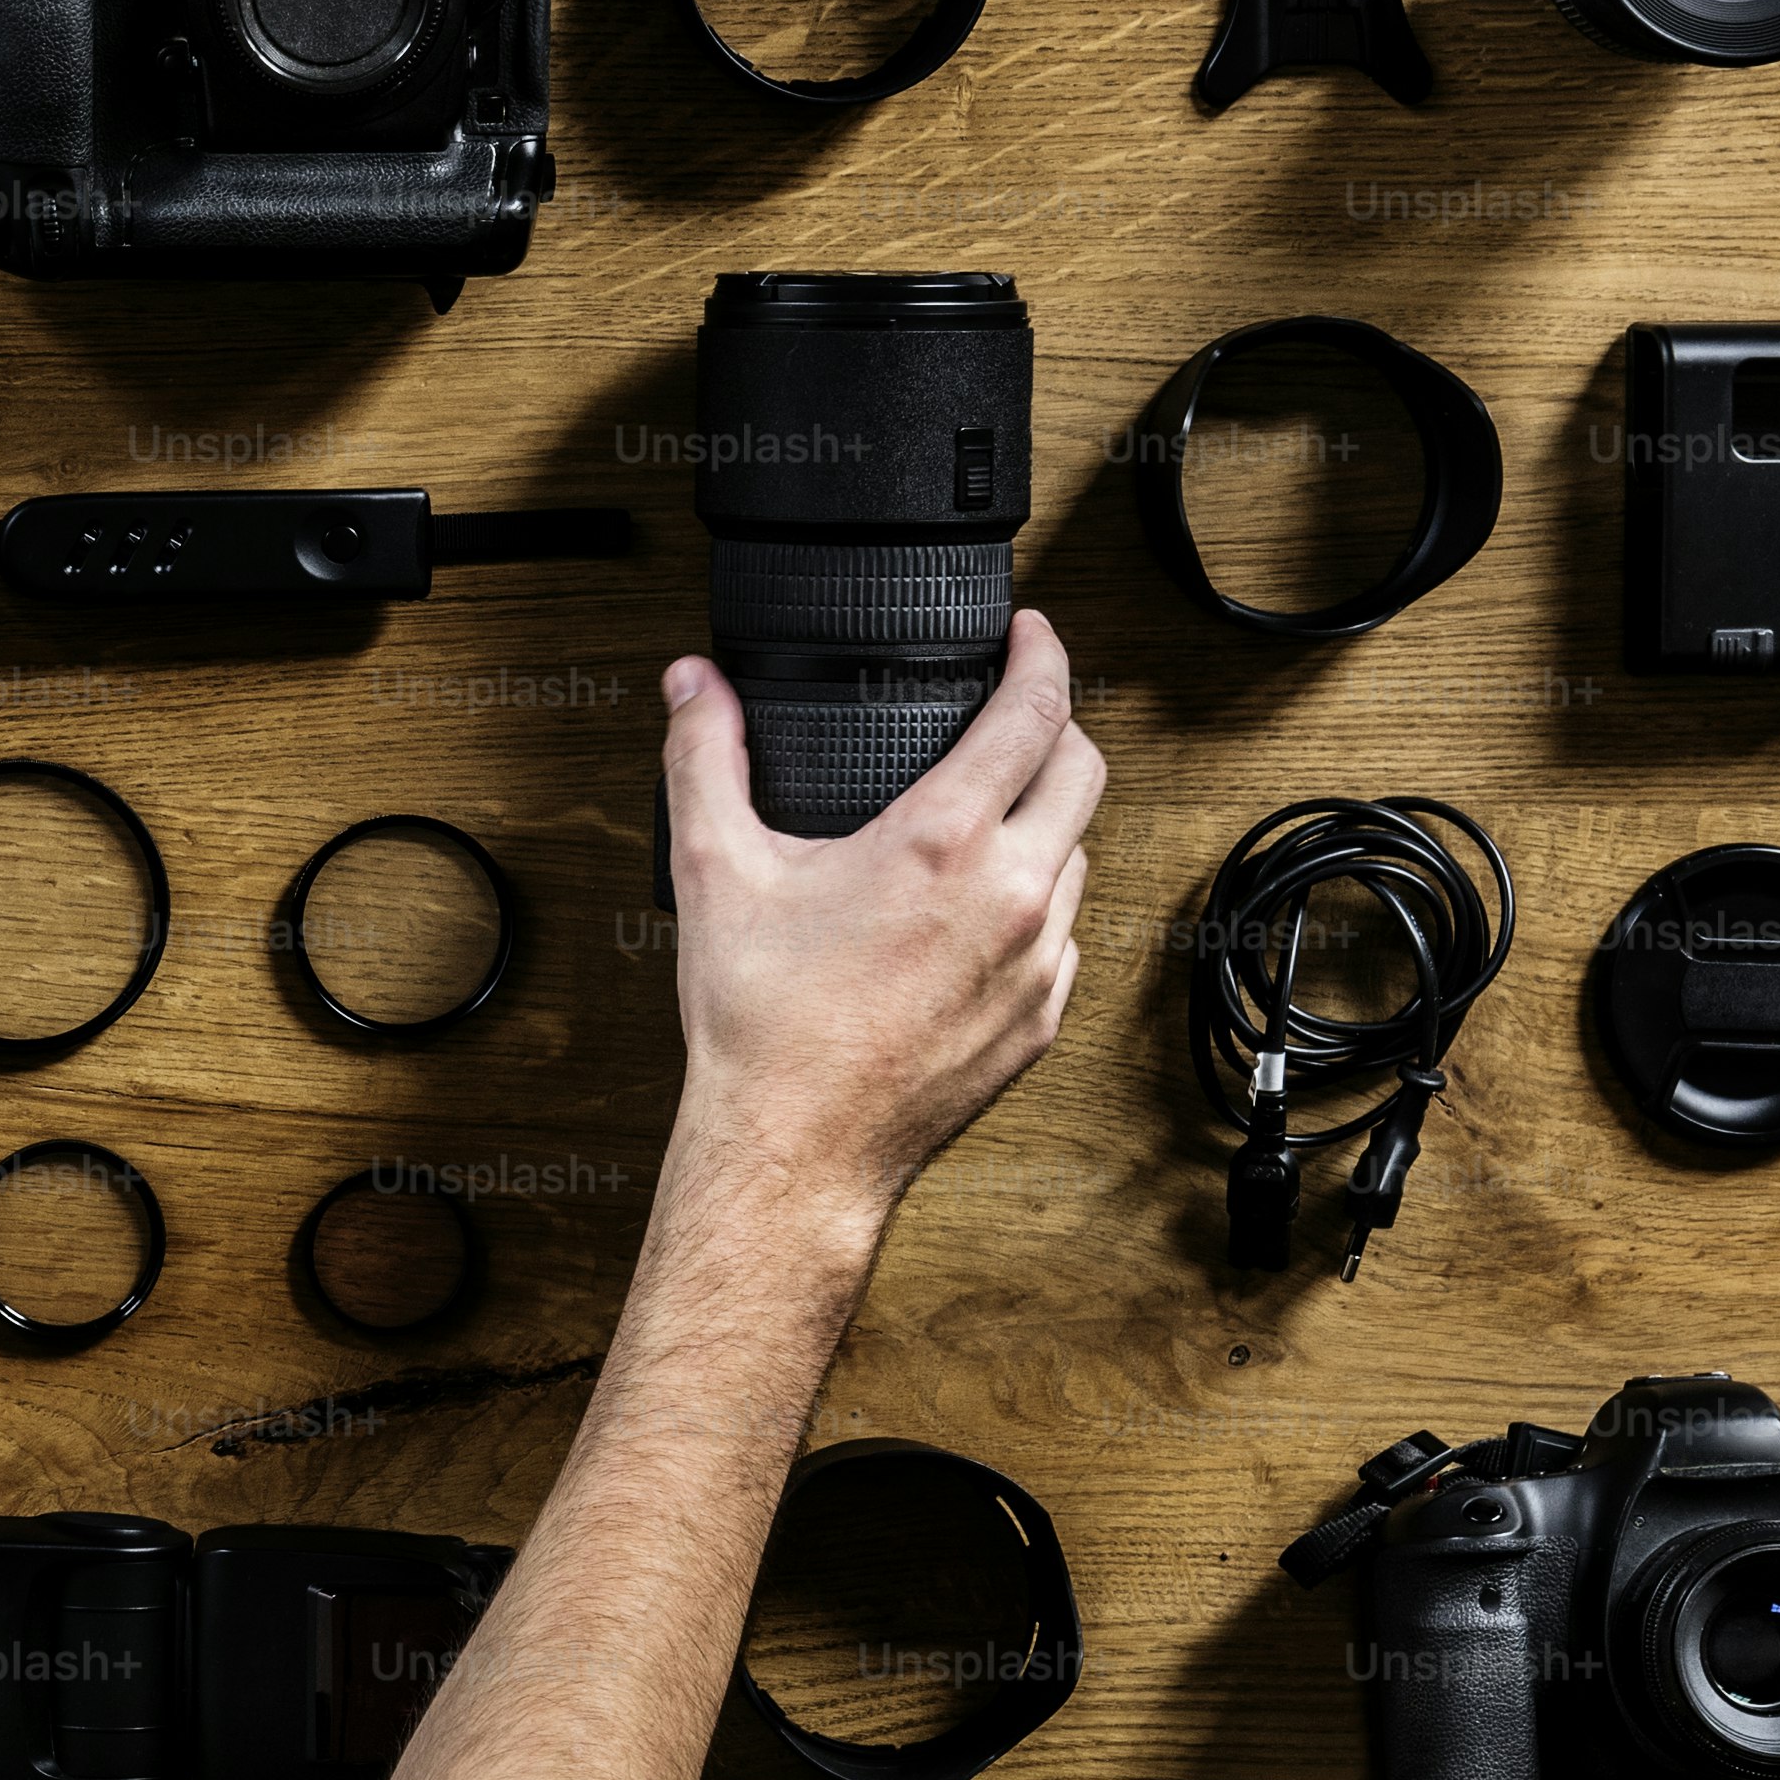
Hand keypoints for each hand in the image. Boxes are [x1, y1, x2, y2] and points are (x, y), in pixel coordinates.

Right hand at [658, 608, 1101, 1209]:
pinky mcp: (1041, 1018)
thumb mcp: (715, 868)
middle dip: (1058, 726)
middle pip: (1086, 770)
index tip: (1031, 635)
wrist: (795, 1144)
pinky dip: (1034, 905)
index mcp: (941, 842)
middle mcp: (1011, 894)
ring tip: (988, 818)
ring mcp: (1038, 960)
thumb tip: (694, 686)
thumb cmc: (761, 1023)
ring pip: (1078, 854)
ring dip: (1045, 820)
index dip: (1042, 655)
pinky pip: (1062, 935)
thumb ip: (705, 756)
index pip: (1035, 712)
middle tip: (1019, 714)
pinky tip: (975, 913)